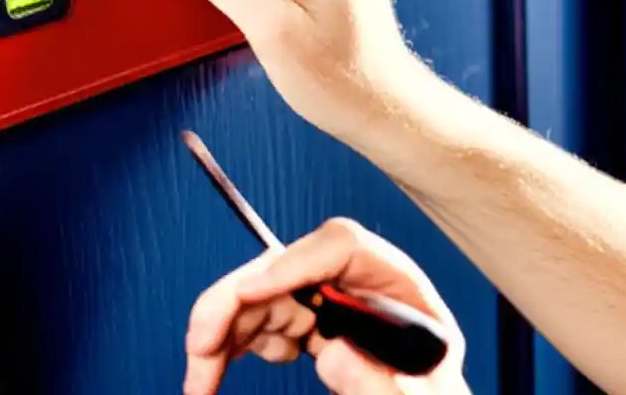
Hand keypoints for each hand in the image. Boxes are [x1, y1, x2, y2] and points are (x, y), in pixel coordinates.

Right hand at [184, 218, 467, 394]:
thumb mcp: (426, 394)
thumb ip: (385, 381)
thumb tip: (333, 352)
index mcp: (398, 283)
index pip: (341, 246)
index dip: (290, 263)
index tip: (248, 292)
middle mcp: (355, 282)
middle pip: (281, 269)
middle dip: (231, 304)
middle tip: (200, 346)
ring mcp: (327, 300)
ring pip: (257, 297)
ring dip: (218, 333)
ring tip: (199, 382)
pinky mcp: (308, 322)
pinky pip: (257, 323)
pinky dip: (229, 346)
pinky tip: (218, 373)